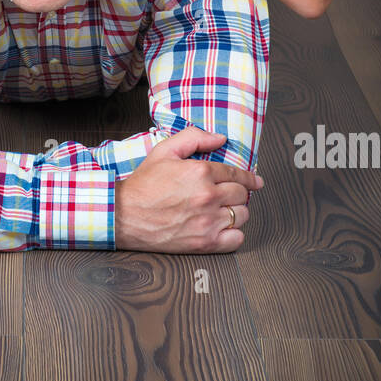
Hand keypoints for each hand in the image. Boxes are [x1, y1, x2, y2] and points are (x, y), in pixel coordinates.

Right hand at [115, 125, 263, 252]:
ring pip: (241, 215)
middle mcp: (208, 196)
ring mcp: (208, 221)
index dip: (249, 178)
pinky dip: (234, 234)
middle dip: (239, 193)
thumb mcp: (164, 151)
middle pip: (242, 194)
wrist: (125, 215)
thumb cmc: (143, 185)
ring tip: (225, 210)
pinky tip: (224, 228)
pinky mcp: (205, 243)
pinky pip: (236, 239)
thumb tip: (220, 139)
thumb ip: (194, 138)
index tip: (256, 181)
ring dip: (236, 212)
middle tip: (231, 195)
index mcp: (201, 172)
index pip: (237, 174)